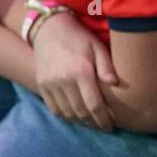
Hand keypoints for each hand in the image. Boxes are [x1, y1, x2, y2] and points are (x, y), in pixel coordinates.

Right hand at [31, 12, 119, 131]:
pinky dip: (65, 116)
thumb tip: (115, 84)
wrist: (49, 29)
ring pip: (66, 113)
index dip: (103, 119)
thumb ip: (106, 66)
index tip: (111, 127)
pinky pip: (53, 108)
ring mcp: (50, 84)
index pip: (94, 104)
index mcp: (81, 71)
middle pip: (80, 112)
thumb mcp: (97, 46)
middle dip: (94, 123)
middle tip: (103, 127)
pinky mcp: (41, 85)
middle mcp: (64, 80)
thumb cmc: (79, 38)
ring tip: (92, 123)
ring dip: (80, 122)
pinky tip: (75, 117)